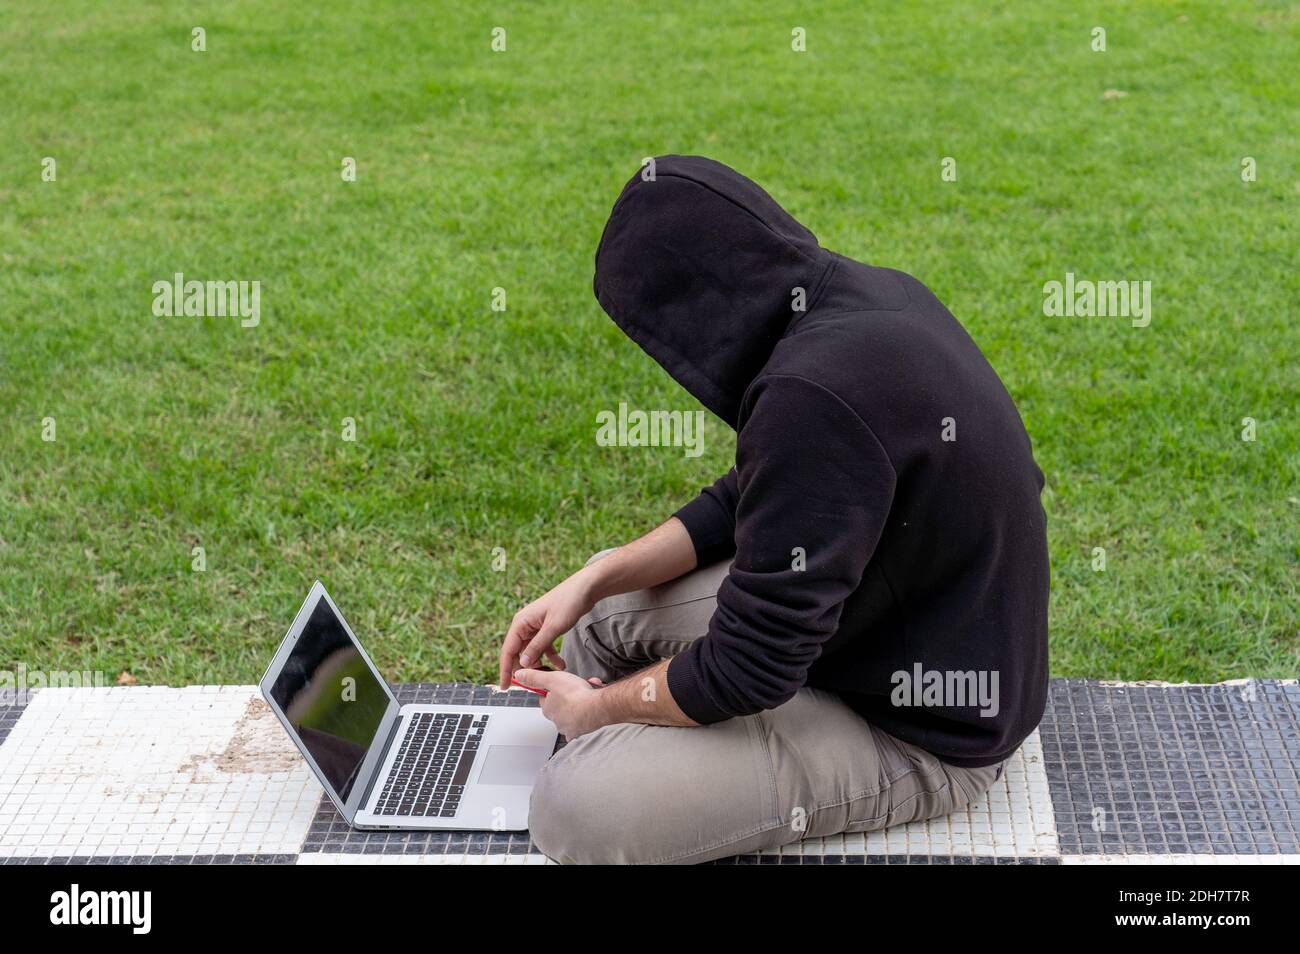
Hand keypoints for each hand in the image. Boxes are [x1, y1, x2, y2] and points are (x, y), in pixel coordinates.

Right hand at [498, 567, 598, 688]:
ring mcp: (535, 626)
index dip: (505, 670)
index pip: (508, 650)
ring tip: (551, 675)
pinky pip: (543, 646)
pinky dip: (550, 656)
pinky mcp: (546, 628)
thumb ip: (537, 646)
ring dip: (540, 663)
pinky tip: (561, 665)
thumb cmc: (568, 602)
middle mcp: (525, 624)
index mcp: (521, 622)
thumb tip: (523, 664)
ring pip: (532, 651)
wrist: (585, 588)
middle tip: (533, 683)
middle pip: (518, 652)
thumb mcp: (553, 627)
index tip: (504, 686)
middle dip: (525, 668)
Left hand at [513, 669, 608, 739]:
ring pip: (570, 713)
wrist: (597, 708)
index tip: (559, 683)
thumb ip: (534, 677)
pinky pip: (580, 724)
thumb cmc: (576, 695)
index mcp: (548, 709)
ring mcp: (569, 728)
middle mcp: (556, 721)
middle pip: (558, 705)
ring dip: (577, 704)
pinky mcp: (581, 731)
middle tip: (576, 686)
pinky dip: (583, 717)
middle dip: (566, 696)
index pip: (544, 697)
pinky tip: (588, 709)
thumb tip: (519, 676)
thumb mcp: (552, 679)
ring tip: (586, 693)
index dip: (551, 688)